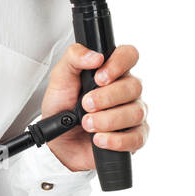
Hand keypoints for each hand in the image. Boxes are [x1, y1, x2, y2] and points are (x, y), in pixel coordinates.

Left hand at [38, 42, 148, 172]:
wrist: (58, 139)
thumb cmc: (62, 107)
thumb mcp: (60, 78)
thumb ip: (73, 58)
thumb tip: (95, 56)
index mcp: (112, 71)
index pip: (129, 55)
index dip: (118, 64)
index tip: (99, 78)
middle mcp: (127, 91)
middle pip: (134, 86)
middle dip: (106, 97)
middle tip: (86, 104)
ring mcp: (133, 114)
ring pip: (136, 113)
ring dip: (107, 120)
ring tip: (87, 124)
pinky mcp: (134, 138)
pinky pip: (136, 138)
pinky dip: (115, 140)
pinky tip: (99, 139)